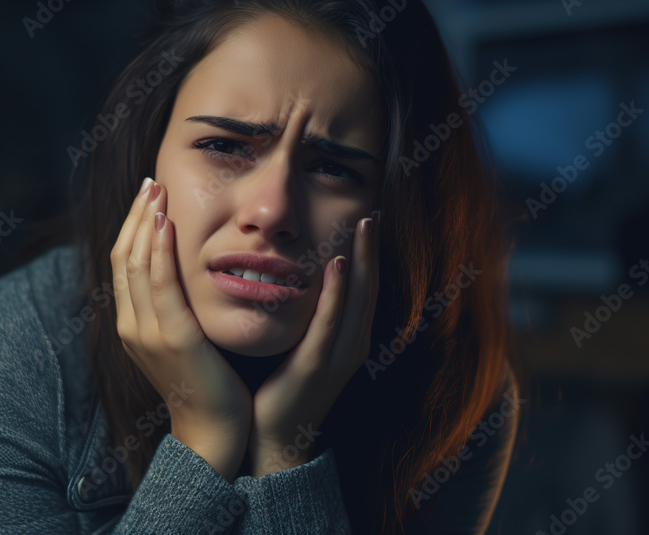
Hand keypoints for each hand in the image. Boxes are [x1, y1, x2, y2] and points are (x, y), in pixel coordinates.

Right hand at [110, 177, 251, 482]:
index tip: (148, 195)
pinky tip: (165, 224)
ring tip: (157, 190)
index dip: (132, 226)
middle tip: (152, 181)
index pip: (123, 263)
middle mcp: (130, 326)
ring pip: (136, 264)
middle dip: (136, 215)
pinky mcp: (172, 337)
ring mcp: (147, 332)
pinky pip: (159, 284)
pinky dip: (158, 250)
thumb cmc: (206, 382)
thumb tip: (182, 272)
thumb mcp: (182, 338)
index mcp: (131, 325)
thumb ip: (174, 307)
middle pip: (123, 256)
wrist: (213, 430)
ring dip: (145, 222)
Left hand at [247, 211, 380, 475]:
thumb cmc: (283, 387)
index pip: (364, 287)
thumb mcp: (301, 343)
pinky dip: (337, 292)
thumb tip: (298, 277)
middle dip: (372, 249)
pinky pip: (330, 322)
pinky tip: (337, 265)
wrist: (275, 436)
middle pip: (369, 287)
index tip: (367, 219)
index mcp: (349, 338)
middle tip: (373, 212)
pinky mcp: (316, 365)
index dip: (368, 254)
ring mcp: (338, 355)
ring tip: (364, 225)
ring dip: (362, 260)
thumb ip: (308, 314)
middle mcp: (352, 344)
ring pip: (357, 299)